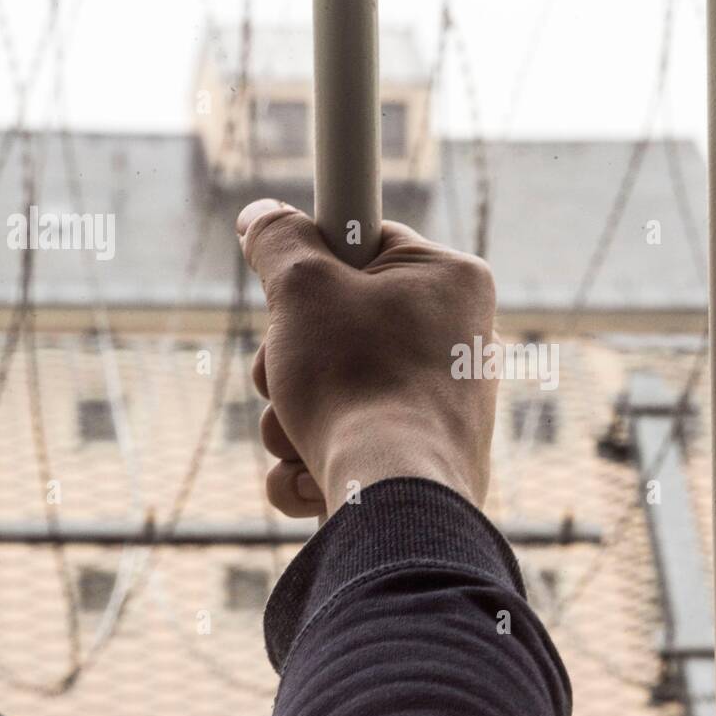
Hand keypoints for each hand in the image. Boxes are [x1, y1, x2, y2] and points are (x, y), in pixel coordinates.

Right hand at [238, 199, 498, 517]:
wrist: (398, 500)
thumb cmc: (359, 383)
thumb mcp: (303, 288)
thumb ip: (278, 241)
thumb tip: (260, 216)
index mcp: (449, 280)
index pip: (363, 243)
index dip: (312, 264)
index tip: (291, 286)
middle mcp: (455, 338)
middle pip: (337, 325)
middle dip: (287, 360)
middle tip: (282, 374)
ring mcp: (438, 403)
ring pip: (331, 390)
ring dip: (288, 417)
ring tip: (299, 436)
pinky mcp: (418, 457)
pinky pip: (346, 444)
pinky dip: (313, 464)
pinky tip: (314, 481)